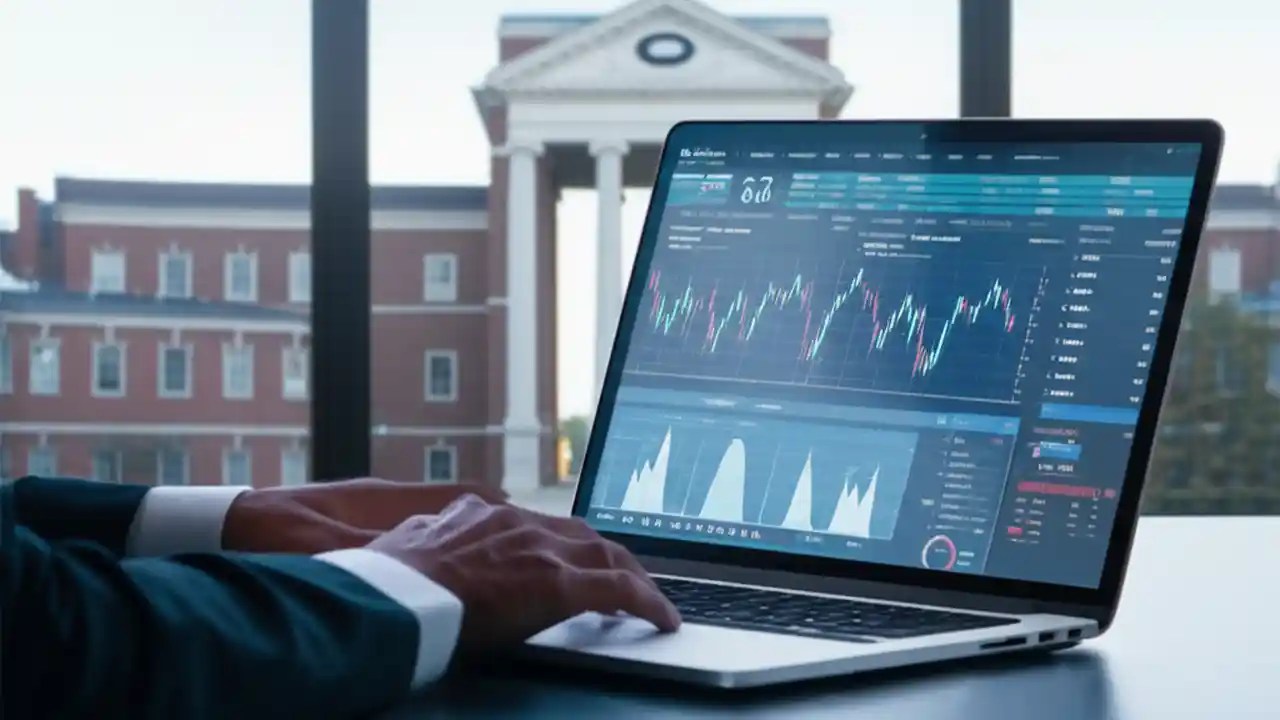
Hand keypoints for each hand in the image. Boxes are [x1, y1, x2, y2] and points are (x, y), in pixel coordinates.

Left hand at [223, 478, 508, 553]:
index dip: (490, 501)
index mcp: (382, 497)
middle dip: (482, 515)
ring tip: (486, 544)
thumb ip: (382, 547)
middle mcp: (378, 498)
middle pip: (447, 503)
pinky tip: (431, 557)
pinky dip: (428, 538)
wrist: (222, 526)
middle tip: (515, 530)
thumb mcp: (332, 546)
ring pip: (426, 514)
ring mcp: (363, 510)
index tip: (519, 508)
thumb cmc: (272, 534)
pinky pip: (405, 527)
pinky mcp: (347, 524)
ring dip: (455, 526)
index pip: (455, 492)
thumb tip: (431, 547)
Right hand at [367, 494, 680, 647]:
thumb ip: (427, 541)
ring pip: (607, 555)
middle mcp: (518, 523)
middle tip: (623, 580)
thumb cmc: (387, 584)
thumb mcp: (406, 548)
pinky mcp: (560, 583)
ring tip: (648, 601)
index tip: (568, 558)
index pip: (538, 526)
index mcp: (481, 515)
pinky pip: (620, 590)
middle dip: (606, 557)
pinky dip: (648, 602)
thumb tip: (421, 545)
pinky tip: (663, 619)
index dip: (561, 545)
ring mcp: (541, 550)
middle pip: (581, 535)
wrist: (389, 600)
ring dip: (631, 577)